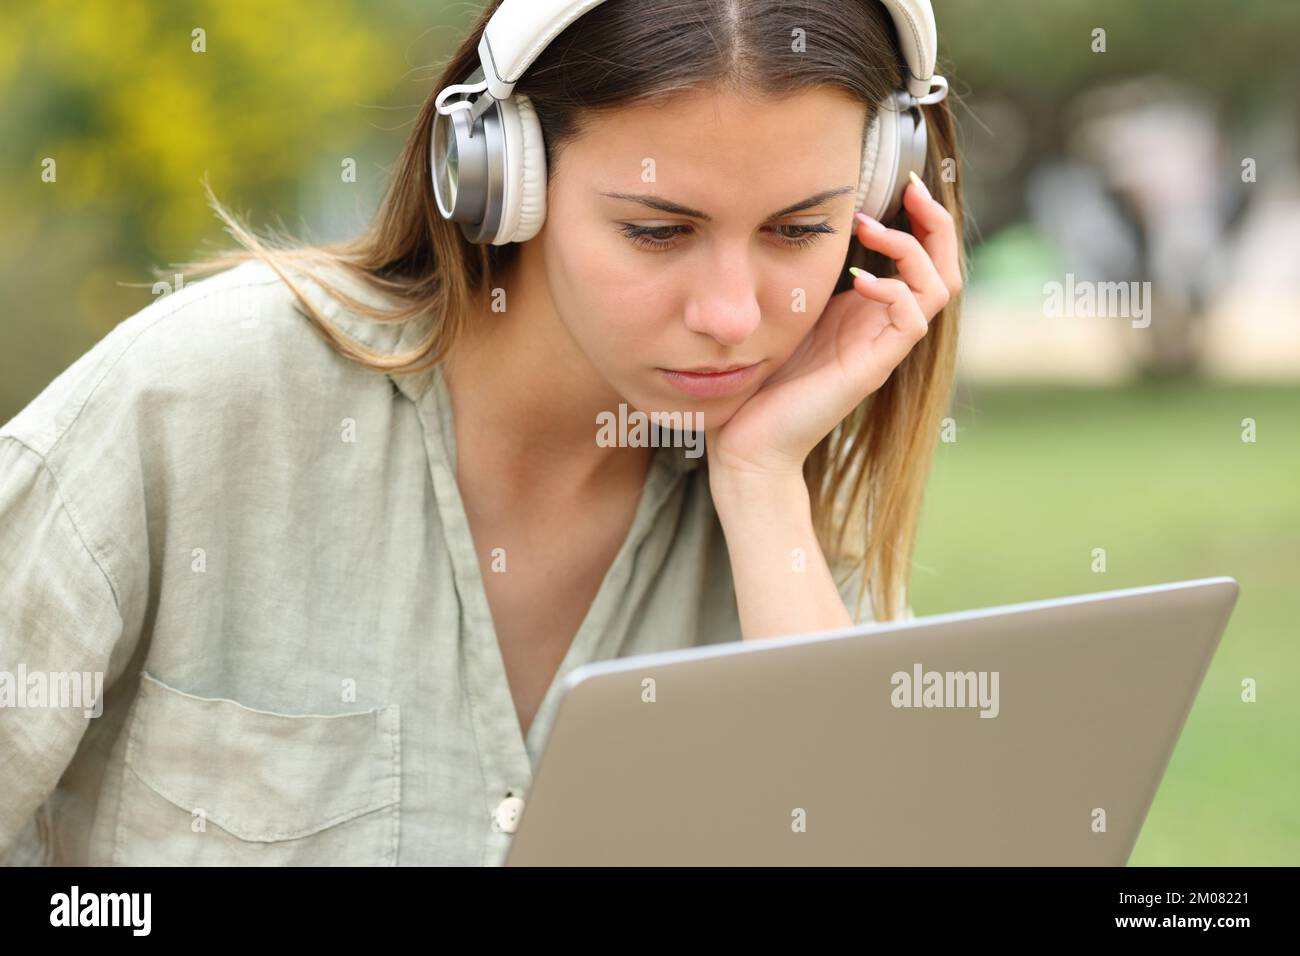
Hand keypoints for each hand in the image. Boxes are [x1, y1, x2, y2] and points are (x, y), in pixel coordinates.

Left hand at [708, 174, 962, 481]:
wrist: (748, 442)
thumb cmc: (759, 379)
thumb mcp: (785, 309)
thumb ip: (803, 274)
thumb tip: (795, 223)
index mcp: (868, 310)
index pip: (921, 257)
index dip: (922, 218)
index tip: (901, 181)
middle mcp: (884, 326)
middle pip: (944, 267)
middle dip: (934, 222)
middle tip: (910, 188)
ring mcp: (882, 348)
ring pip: (939, 288)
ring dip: (912, 250)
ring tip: (871, 229)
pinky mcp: (873, 369)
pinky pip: (912, 321)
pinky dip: (895, 291)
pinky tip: (862, 280)